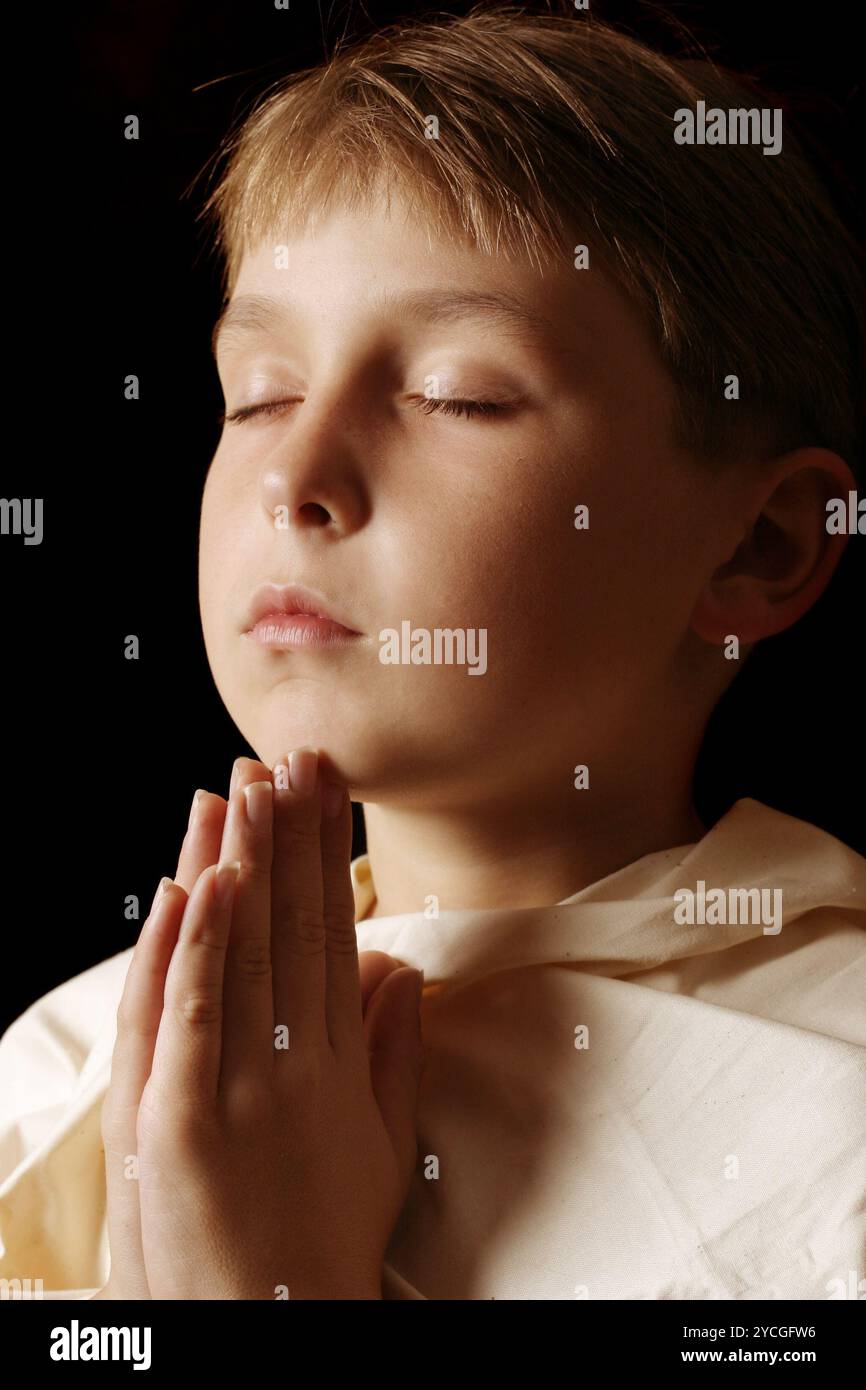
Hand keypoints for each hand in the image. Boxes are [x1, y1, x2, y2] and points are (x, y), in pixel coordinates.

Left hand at [114, 750, 423, 1298]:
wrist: (279, 1339)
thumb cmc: (323, 1244)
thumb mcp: (378, 1147)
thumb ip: (393, 1052)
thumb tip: (403, 969)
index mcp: (341, 1060)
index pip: (336, 932)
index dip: (329, 856)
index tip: (325, 789)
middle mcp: (295, 1062)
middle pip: (290, 926)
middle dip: (287, 835)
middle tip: (287, 755)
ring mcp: (237, 1090)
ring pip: (240, 955)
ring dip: (240, 866)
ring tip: (242, 788)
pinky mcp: (177, 1125)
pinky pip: (188, 1018)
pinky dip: (194, 947)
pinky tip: (200, 885)